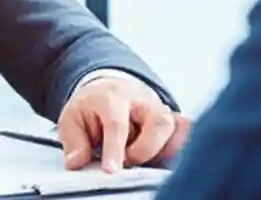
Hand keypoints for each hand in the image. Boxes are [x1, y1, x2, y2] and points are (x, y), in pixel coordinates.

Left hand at [57, 76, 190, 172]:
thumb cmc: (93, 107)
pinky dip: (180, 150)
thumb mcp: (73, 119)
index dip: (115, 149)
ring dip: (163, 152)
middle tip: (128, 161)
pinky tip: (165, 160)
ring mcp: (162, 112)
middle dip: (145, 149)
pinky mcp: (175, 123)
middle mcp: (144, 102)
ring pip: (178, 131)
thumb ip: (75, 142)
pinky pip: (188, 135)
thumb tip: (76, 162)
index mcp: (114, 97)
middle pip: (159, 122)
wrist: (110, 89)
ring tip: (144, 160)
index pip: (117, 123)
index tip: (112, 170)